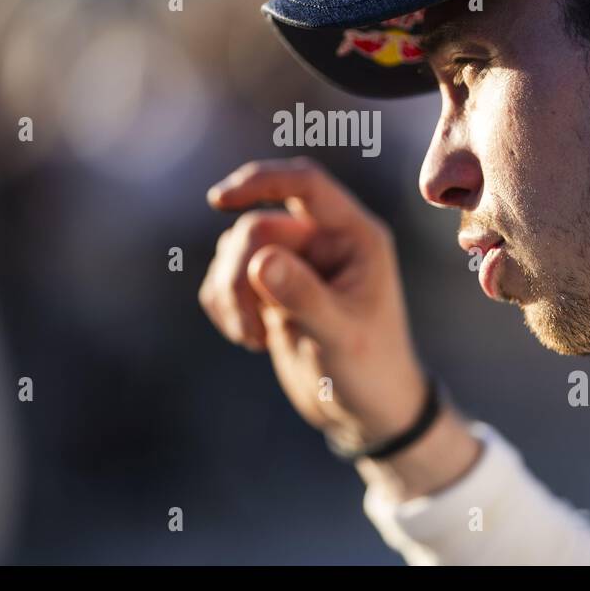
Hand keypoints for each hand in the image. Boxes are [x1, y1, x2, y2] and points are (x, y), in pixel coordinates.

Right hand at [199, 156, 427, 446]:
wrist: (366, 410)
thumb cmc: (370, 370)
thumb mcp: (340, 335)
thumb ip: (303, 296)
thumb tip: (259, 261)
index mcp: (354, 236)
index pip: (305, 184)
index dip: (262, 181)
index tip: (219, 200)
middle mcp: (324, 240)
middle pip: (257, 227)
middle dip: (239, 275)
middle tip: (251, 329)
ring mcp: (295, 263)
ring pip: (235, 251)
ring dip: (230, 294)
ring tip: (253, 339)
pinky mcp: (270, 288)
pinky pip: (226, 276)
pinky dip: (223, 304)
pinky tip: (249, 338)